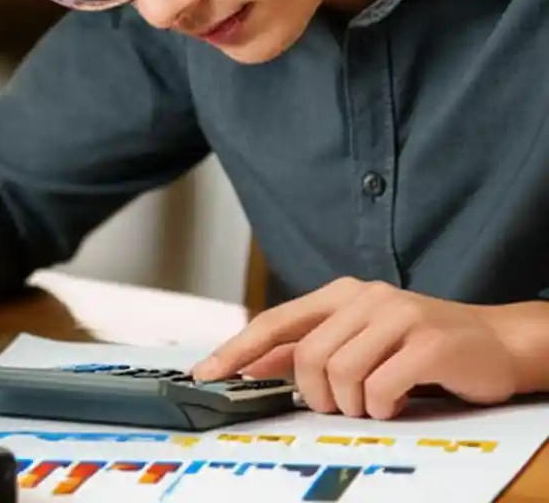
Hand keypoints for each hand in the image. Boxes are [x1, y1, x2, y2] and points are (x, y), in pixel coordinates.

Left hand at [190, 277, 519, 418]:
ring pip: (340, 374)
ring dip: (354, 404)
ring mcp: (399, 315)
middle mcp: (366, 297)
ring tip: (376, 402)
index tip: (206, 374)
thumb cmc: (418, 346)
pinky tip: (399, 401)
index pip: (276, 321)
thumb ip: (307, 349)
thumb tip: (250, 366)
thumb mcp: (358, 340)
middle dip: (317, 394)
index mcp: (341, 295)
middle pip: (307, 357)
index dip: (237, 349)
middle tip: (341, 405)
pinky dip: (384, 406)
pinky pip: (381, 388)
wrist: (495, 343)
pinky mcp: (429, 341)